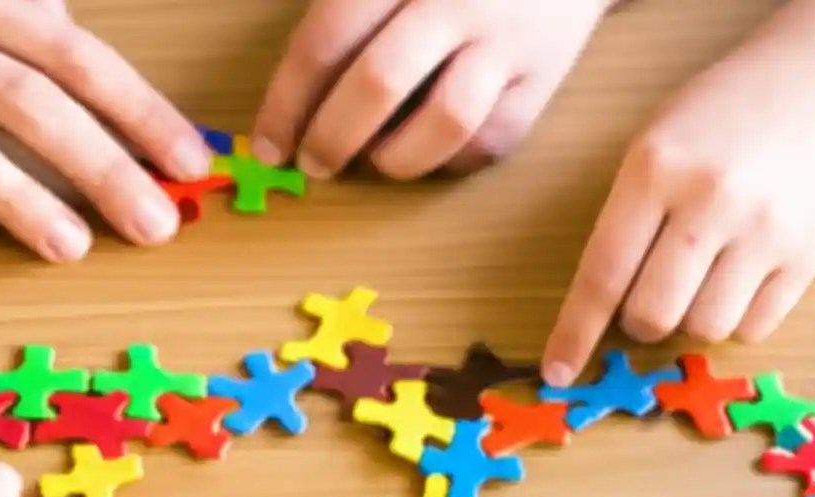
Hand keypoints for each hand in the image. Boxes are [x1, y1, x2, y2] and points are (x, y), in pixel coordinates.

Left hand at [251, 0, 612, 179]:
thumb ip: (344, 14)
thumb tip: (292, 98)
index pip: (326, 40)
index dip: (288, 102)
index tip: (270, 146)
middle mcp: (456, 0)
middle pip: (378, 83)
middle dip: (332, 138)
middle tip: (315, 163)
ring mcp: (506, 40)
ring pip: (444, 121)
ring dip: (395, 158)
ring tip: (375, 159)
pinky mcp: (544, 78)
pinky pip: (490, 140)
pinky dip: (448, 161)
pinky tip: (427, 150)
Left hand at [540, 39, 814, 385]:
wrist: (810, 89)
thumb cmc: (710, 124)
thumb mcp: (648, 150)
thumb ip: (624, 222)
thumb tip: (600, 313)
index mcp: (654, 171)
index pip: (602, 274)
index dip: (575, 331)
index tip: (557, 372)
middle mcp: (710, 201)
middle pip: (653, 314)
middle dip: (639, 322)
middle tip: (648, 297)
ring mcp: (764, 230)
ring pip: (705, 328)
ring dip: (690, 320)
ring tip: (699, 278)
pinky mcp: (807, 254)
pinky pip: (754, 328)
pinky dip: (735, 319)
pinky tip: (737, 279)